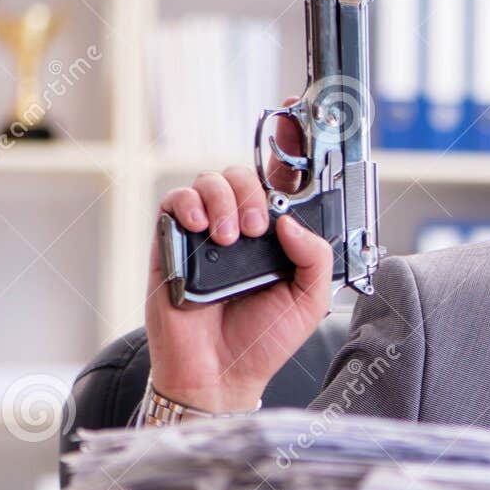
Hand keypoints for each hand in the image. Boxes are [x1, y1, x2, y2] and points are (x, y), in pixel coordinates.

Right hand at [144, 99, 334, 411]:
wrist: (220, 373)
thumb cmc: (264, 339)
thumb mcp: (310, 300)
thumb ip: (316, 258)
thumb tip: (292, 220)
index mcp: (279, 235)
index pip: (284, 180)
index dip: (290, 145)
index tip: (295, 116)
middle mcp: (243, 225)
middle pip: (246, 173)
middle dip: (254, 191)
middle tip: (258, 228)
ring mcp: (207, 231)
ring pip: (212, 180)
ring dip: (225, 201)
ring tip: (231, 240)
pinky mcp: (173, 241)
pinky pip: (176, 200)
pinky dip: (191, 205)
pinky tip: (203, 229)